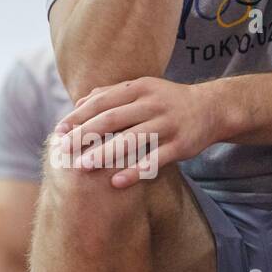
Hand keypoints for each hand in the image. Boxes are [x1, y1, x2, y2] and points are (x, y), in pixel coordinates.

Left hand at [54, 77, 222, 187]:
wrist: (213, 108)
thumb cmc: (167, 101)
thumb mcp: (142, 90)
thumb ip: (110, 95)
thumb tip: (77, 104)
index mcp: (139, 89)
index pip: (102, 102)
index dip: (78, 117)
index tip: (58, 131)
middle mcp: (154, 104)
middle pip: (112, 119)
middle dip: (84, 135)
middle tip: (63, 150)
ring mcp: (169, 124)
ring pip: (132, 140)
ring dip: (105, 154)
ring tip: (82, 166)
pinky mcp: (181, 145)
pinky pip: (155, 160)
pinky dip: (135, 171)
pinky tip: (115, 182)